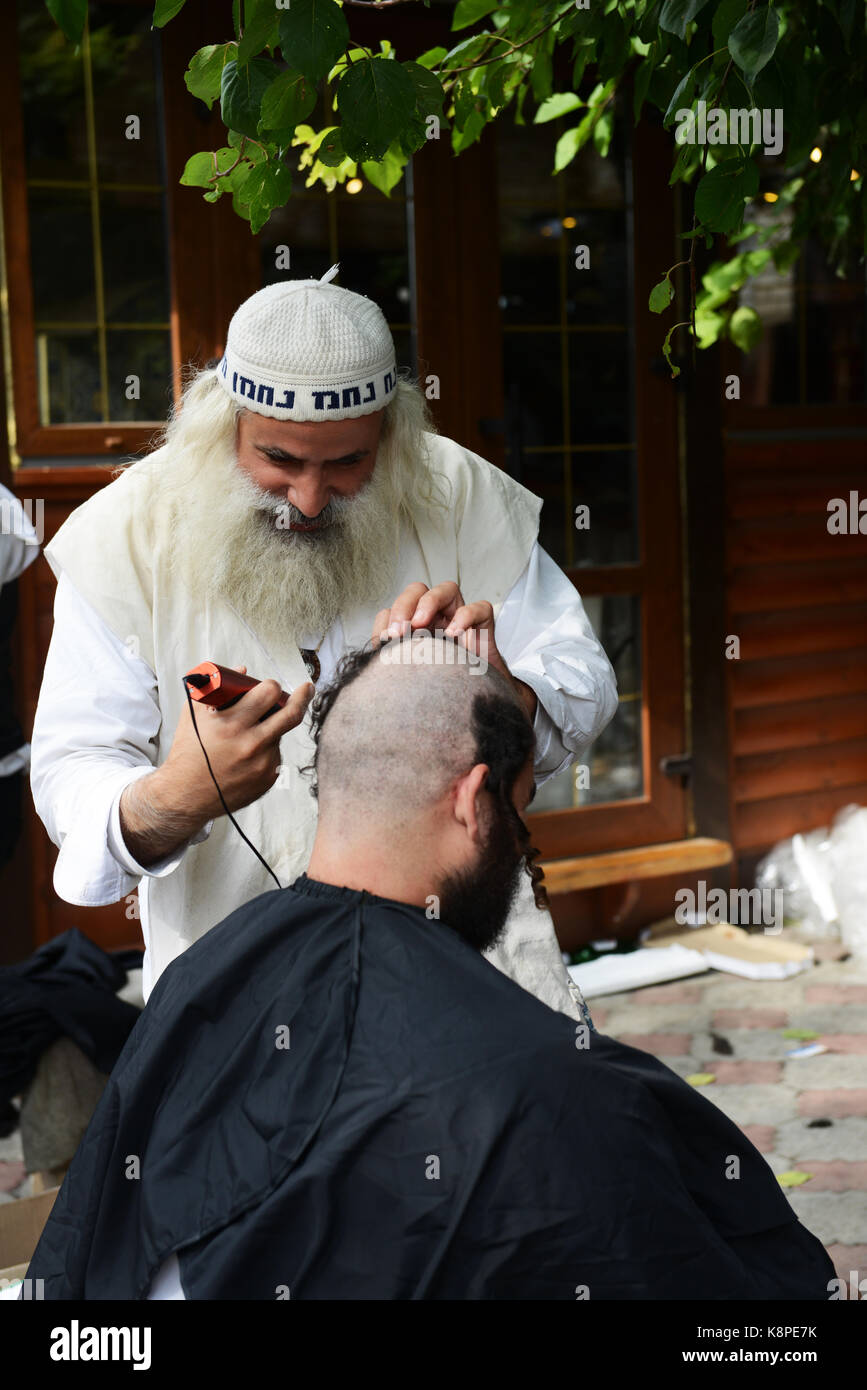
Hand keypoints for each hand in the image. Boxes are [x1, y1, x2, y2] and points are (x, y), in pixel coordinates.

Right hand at [160, 667, 314, 820]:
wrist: (184, 795)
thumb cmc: (188, 752)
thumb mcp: (195, 714)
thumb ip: (218, 689)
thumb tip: (243, 671)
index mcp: (232, 724)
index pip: (268, 692)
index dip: (271, 685)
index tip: (271, 686)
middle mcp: (251, 744)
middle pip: (291, 713)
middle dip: (302, 696)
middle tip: (306, 689)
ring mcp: (262, 763)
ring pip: (280, 734)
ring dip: (271, 729)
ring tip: (246, 737)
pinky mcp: (268, 778)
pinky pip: (275, 754)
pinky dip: (265, 749)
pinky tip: (246, 756)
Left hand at [372, 582, 536, 716]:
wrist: (471, 707)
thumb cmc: (439, 690)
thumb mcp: (409, 673)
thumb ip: (393, 656)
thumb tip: (381, 642)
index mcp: (413, 629)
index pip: (397, 609)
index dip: (388, 620)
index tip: (386, 641)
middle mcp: (436, 619)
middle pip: (417, 591)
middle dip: (403, 606)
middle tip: (398, 631)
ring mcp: (459, 619)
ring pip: (447, 589)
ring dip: (429, 602)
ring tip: (419, 624)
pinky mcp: (483, 625)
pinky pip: (479, 607)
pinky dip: (465, 616)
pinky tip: (453, 634)